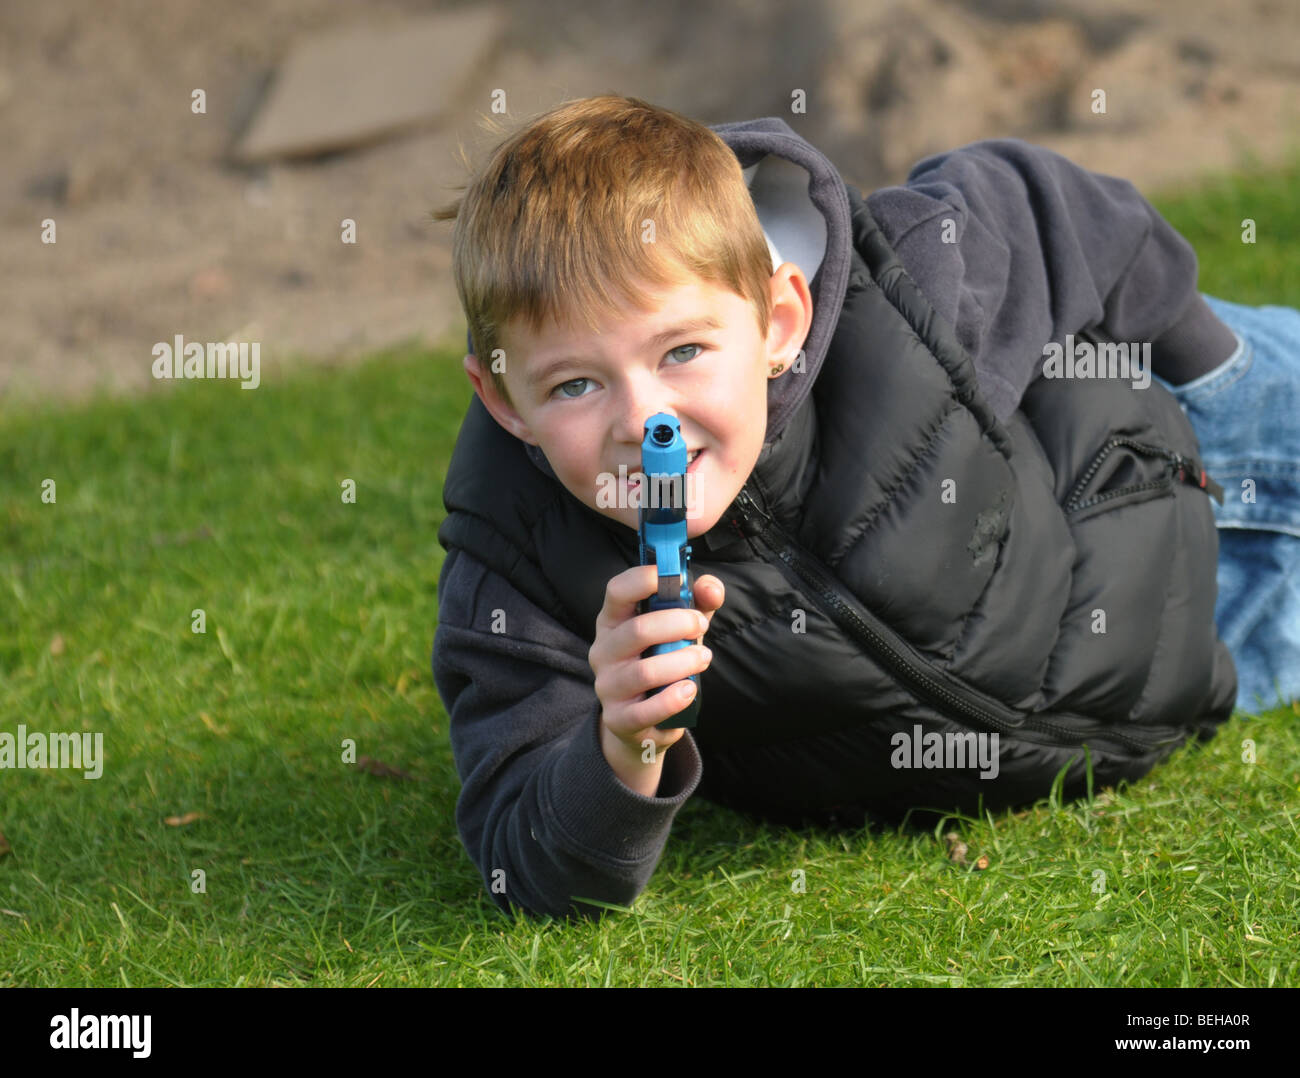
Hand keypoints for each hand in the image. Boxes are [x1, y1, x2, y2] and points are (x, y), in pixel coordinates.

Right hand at [589, 566, 723, 790]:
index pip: (617, 591)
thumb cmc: (661, 663)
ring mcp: (608, 686)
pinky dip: (673, 699)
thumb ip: (696, 605)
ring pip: (645, 672)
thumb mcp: (678, 631)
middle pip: (637, 630)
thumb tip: (711, 588)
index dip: (644, 578)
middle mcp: (604, 651)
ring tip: (702, 658)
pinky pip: (646, 710)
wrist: (643, 722)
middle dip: (677, 624)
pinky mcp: (618, 718)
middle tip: (701, 625)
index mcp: (613, 621)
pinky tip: (689, 690)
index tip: (675, 576)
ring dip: (682, 662)